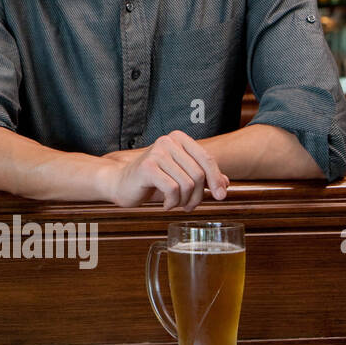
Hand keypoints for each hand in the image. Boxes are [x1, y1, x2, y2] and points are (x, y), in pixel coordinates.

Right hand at [100, 131, 228, 210]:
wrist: (120, 183)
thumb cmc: (151, 180)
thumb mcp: (180, 176)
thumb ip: (202, 176)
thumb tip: (226, 183)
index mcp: (178, 138)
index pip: (207, 159)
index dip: (216, 179)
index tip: (220, 196)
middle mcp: (168, 141)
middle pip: (198, 174)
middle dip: (197, 196)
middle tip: (189, 206)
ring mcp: (157, 153)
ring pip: (187, 184)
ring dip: (184, 201)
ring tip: (176, 205)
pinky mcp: (147, 167)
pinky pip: (173, 190)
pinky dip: (172, 202)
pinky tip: (165, 204)